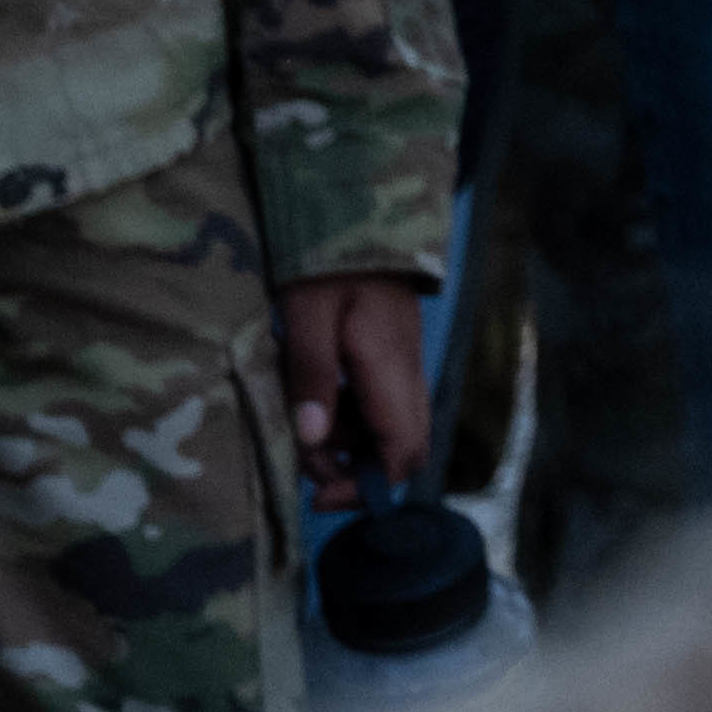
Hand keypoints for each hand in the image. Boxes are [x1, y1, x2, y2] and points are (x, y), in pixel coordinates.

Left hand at [282, 275, 437, 497]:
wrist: (362, 217)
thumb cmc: (329, 262)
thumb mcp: (307, 314)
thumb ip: (311, 374)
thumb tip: (312, 438)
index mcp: (391, 369)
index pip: (401, 452)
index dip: (365, 487)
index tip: (319, 495)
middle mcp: (408, 374)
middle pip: (404, 449)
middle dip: (358, 472)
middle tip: (308, 466)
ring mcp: (405, 365)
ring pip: (392, 430)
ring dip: (351, 444)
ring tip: (304, 430)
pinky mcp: (395, 357)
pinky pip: (383, 407)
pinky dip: (353, 421)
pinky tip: (319, 403)